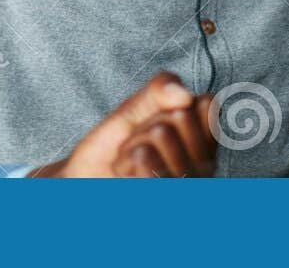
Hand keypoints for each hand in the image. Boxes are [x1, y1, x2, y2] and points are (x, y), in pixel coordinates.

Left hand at [31, 72, 216, 177]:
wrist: (83, 184)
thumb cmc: (111, 151)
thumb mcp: (132, 112)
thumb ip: (159, 93)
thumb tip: (185, 95)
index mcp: (204, 147)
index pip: (205, 103)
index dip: (168, 107)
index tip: (153, 126)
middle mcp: (204, 169)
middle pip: (179, 115)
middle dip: (146, 126)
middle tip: (136, 149)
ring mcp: (187, 186)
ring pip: (160, 133)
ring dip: (132, 146)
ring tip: (130, 166)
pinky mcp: (165, 197)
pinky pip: (144, 157)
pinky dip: (125, 161)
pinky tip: (127, 179)